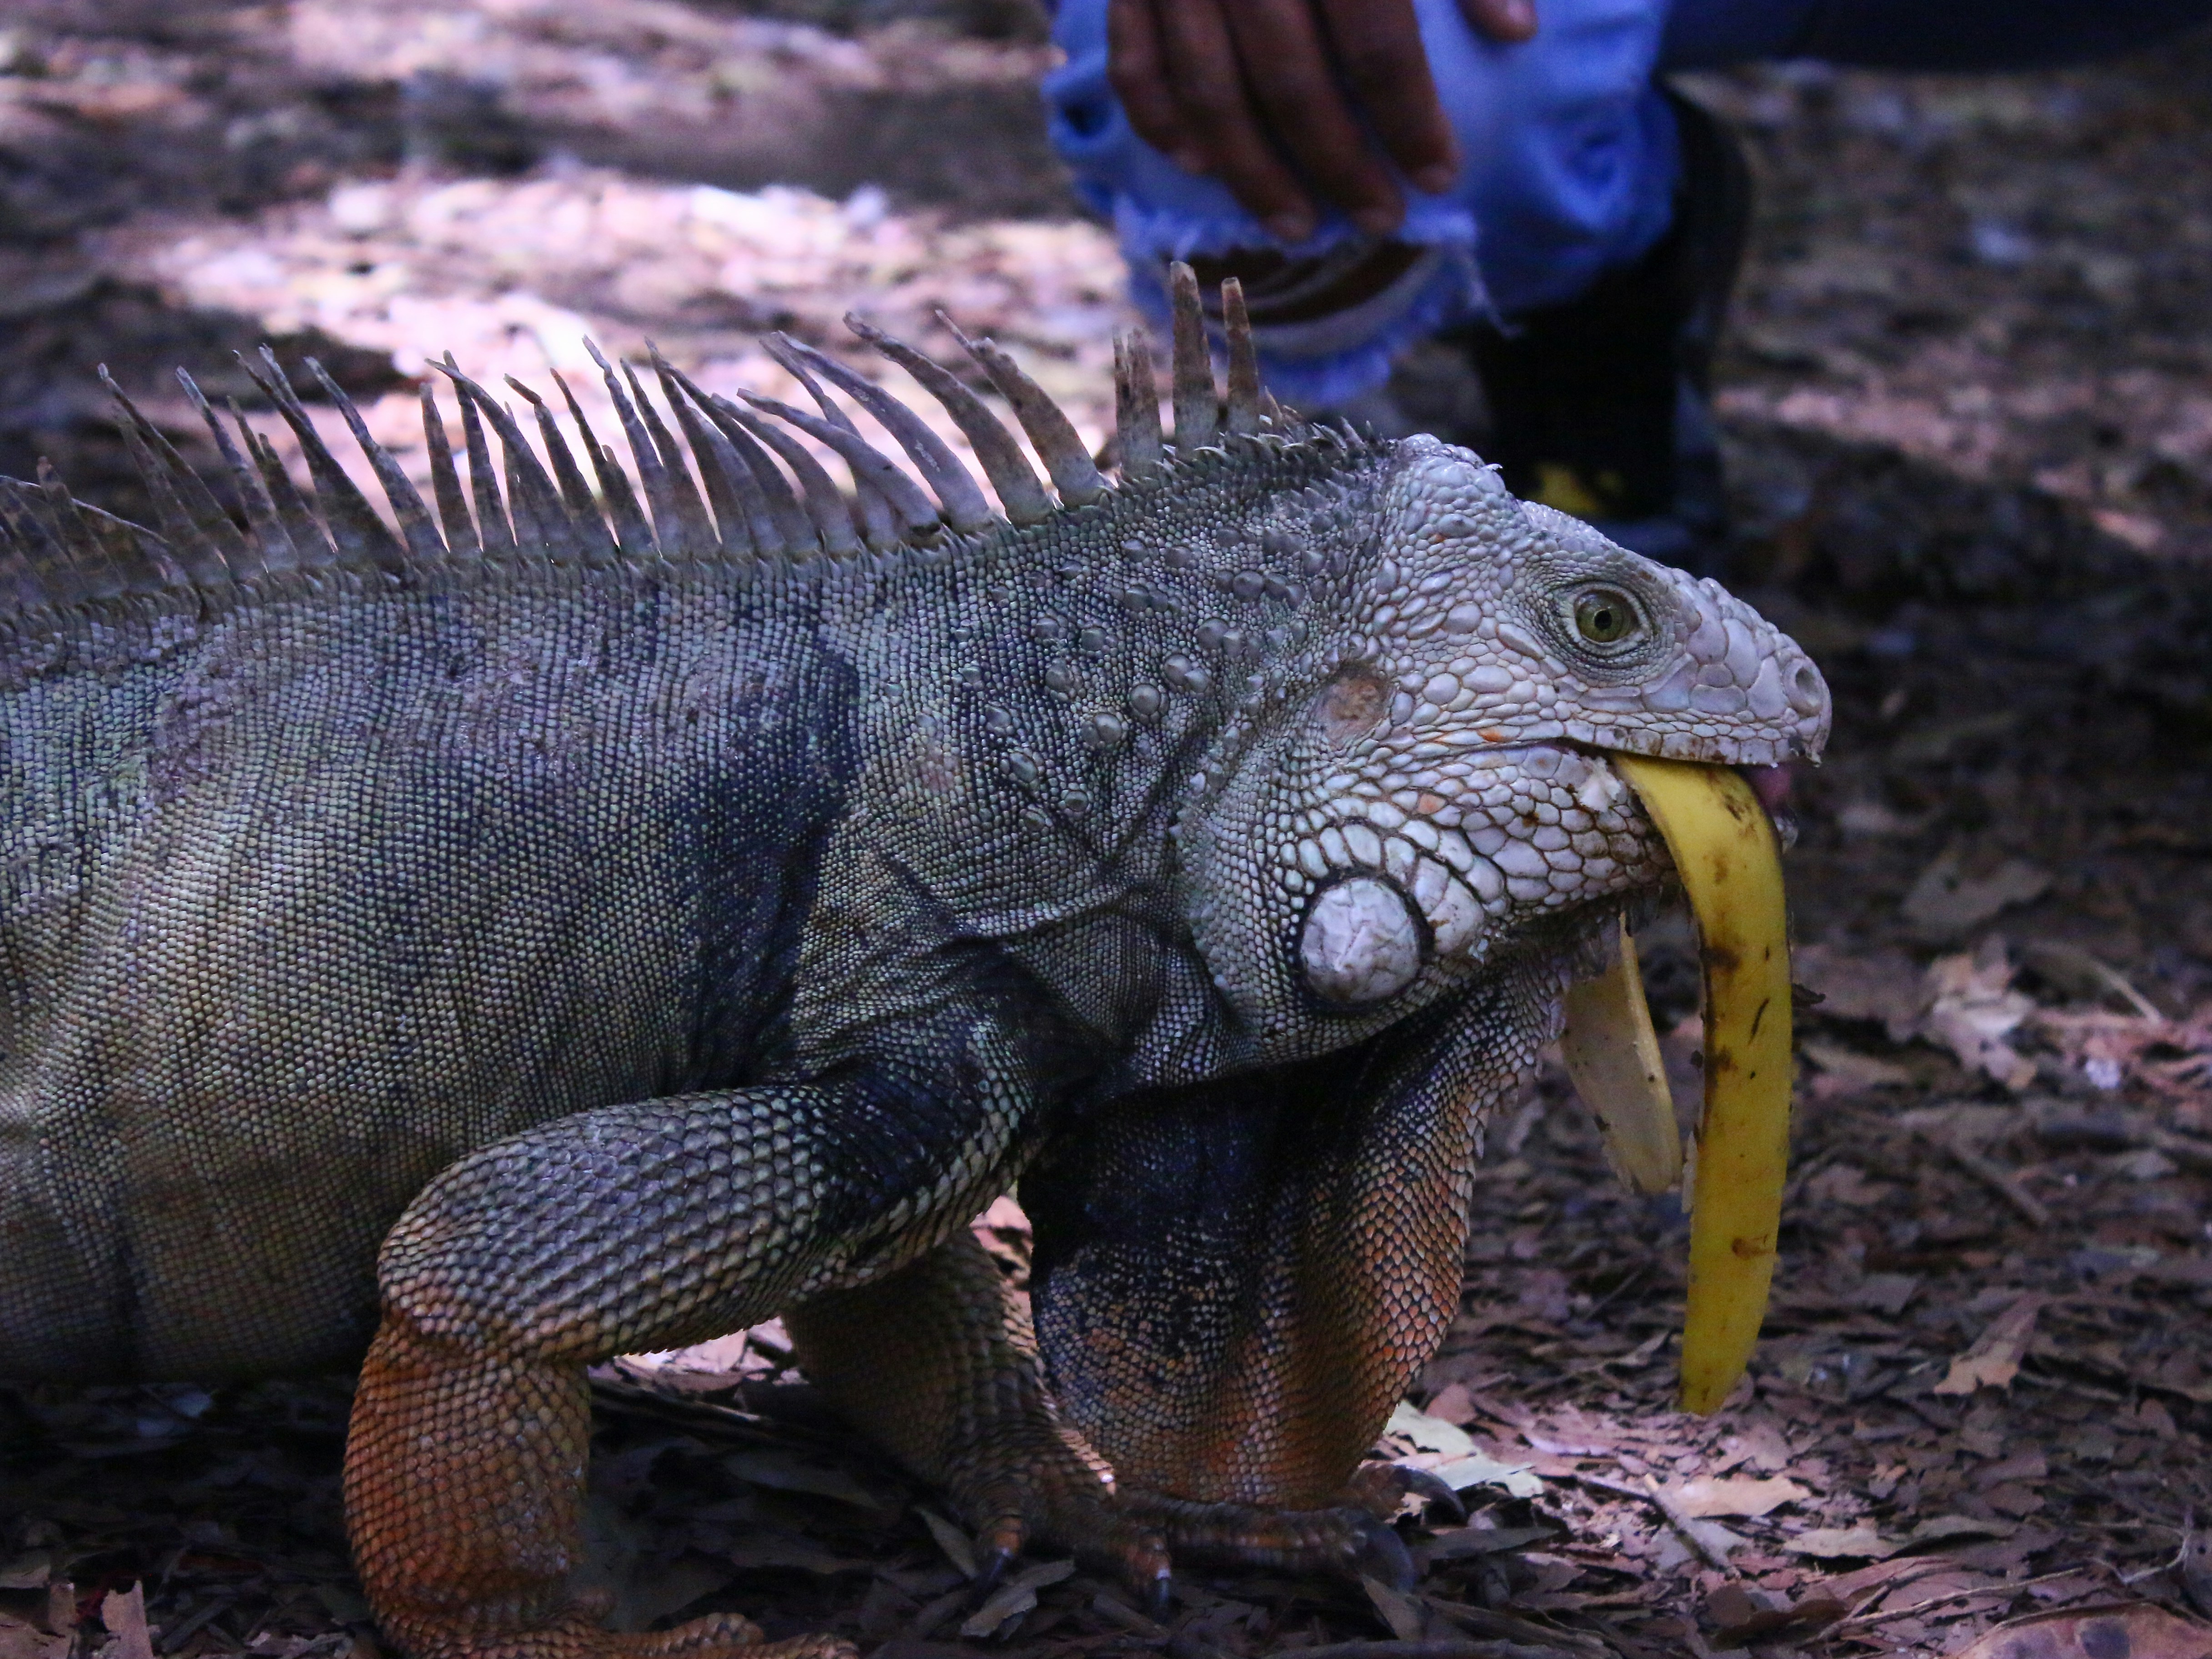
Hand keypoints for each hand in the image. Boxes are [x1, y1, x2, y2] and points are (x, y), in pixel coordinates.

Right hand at [1106, 0, 1537, 242]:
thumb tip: (1516, 36)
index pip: (1376, 44)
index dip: (1411, 121)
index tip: (1443, 179)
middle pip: (1292, 83)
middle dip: (1338, 166)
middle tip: (1378, 222)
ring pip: (1209, 90)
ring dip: (1253, 171)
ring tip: (1295, 227)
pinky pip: (1135, 59)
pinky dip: (1162, 119)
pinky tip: (1198, 166)